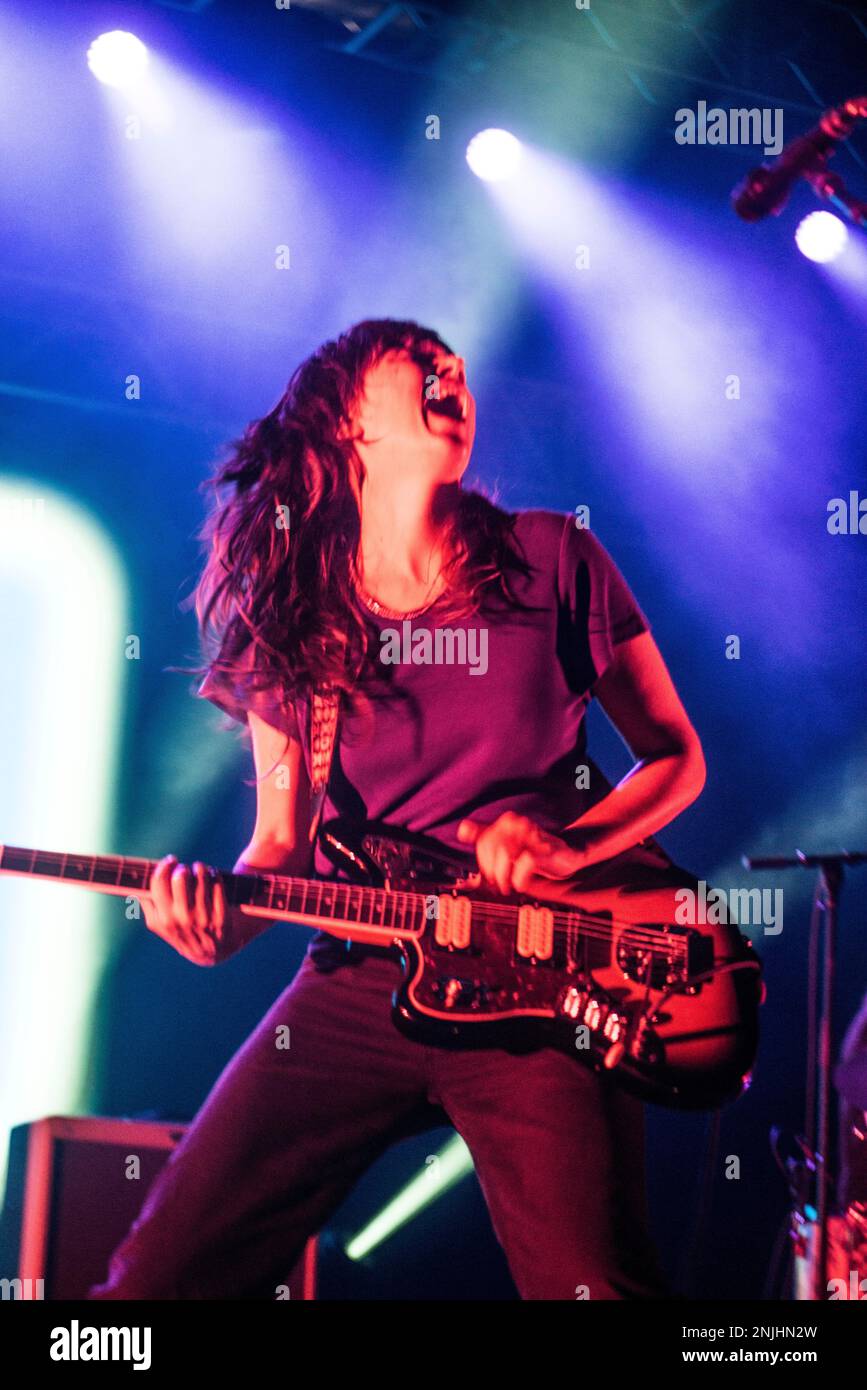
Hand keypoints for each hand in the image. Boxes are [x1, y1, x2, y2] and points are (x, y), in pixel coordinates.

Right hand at [140, 857, 255, 965]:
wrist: (211, 952)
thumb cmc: (182, 932)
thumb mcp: (161, 926)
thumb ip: (149, 906)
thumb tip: (136, 885)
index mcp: (163, 919)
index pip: (159, 882)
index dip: (164, 866)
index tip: (170, 860)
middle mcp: (182, 918)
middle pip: (180, 876)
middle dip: (182, 868)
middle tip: (185, 869)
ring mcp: (203, 917)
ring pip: (200, 876)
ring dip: (200, 868)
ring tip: (199, 870)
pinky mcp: (221, 915)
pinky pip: (217, 883)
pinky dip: (214, 875)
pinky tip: (212, 876)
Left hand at [457, 812, 583, 895]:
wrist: (566, 856)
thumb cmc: (533, 851)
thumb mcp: (507, 844)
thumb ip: (484, 836)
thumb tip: (462, 829)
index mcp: (507, 821)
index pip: (484, 841)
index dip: (483, 862)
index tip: (488, 876)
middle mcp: (519, 823)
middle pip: (492, 846)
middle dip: (492, 870)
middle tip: (497, 885)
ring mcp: (534, 834)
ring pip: (506, 852)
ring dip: (503, 875)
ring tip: (507, 886)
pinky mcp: (548, 849)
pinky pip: (525, 862)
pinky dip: (519, 878)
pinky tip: (520, 884)